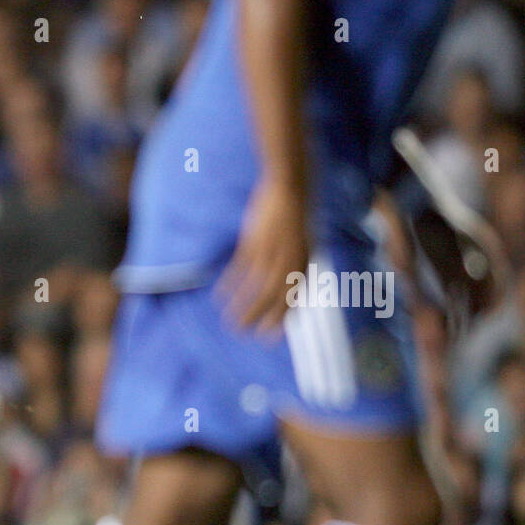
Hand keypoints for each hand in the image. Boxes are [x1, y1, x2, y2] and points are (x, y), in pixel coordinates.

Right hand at [220, 177, 310, 333]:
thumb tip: (292, 290)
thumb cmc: (297, 216)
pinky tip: (220, 297)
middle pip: (272, 296)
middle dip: (257, 317)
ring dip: (241, 306)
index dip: (279, 320)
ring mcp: (271, 249)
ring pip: (255, 286)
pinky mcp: (254, 240)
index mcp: (303, 261)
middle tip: (242, 333)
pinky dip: (229, 284)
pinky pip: (240, 269)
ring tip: (229, 321)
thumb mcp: (304, 242)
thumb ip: (297, 265)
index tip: (267, 338)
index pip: (292, 298)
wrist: (290, 186)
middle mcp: (289, 258)